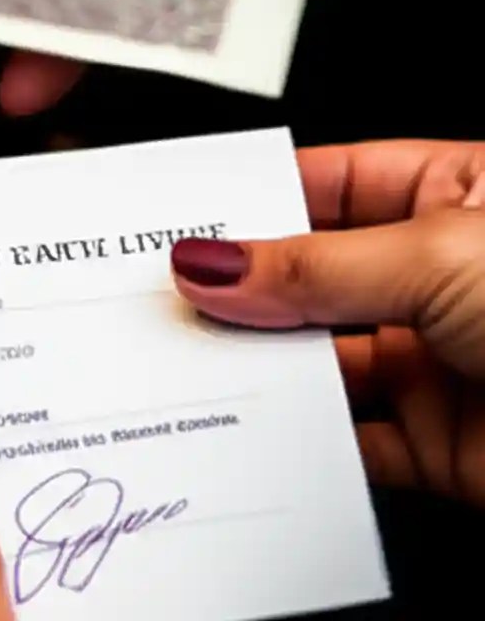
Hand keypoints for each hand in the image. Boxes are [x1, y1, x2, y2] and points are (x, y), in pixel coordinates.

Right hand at [169, 139, 484, 506]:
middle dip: (243, 288)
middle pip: (312, 275)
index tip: (183, 216)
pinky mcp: (436, 441)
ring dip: (259, 364)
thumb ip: (313, 268)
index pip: (333, 183)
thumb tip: (212, 260)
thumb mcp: (441, 259)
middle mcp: (443, 276)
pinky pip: (344, 436)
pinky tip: (253, 428)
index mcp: (461, 199)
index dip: (257, 198)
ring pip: (317, 358)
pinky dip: (295, 439)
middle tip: (168, 294)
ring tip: (193, 360)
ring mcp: (438, 360)